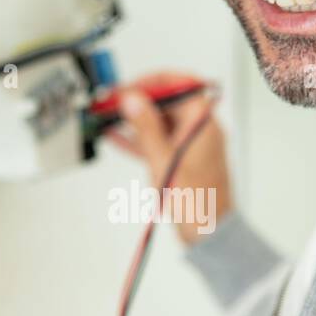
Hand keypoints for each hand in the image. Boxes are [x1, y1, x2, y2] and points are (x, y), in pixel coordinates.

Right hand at [104, 71, 232, 243]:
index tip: (129, 88)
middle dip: (138, 99)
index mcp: (202, 122)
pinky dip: (138, 138)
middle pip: (166, 102)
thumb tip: (133, 100)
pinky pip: (157, 141)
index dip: (152, 82)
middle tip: (112, 102)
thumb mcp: (163, 160)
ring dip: (134, 118)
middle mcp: (198, 129)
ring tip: (107, 115)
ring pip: (159, 121)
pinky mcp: (180, 159)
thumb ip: (146, 127)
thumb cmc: (197, 201)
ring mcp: (189, 144)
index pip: (180, 84)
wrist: (208, 233)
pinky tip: (115, 135)